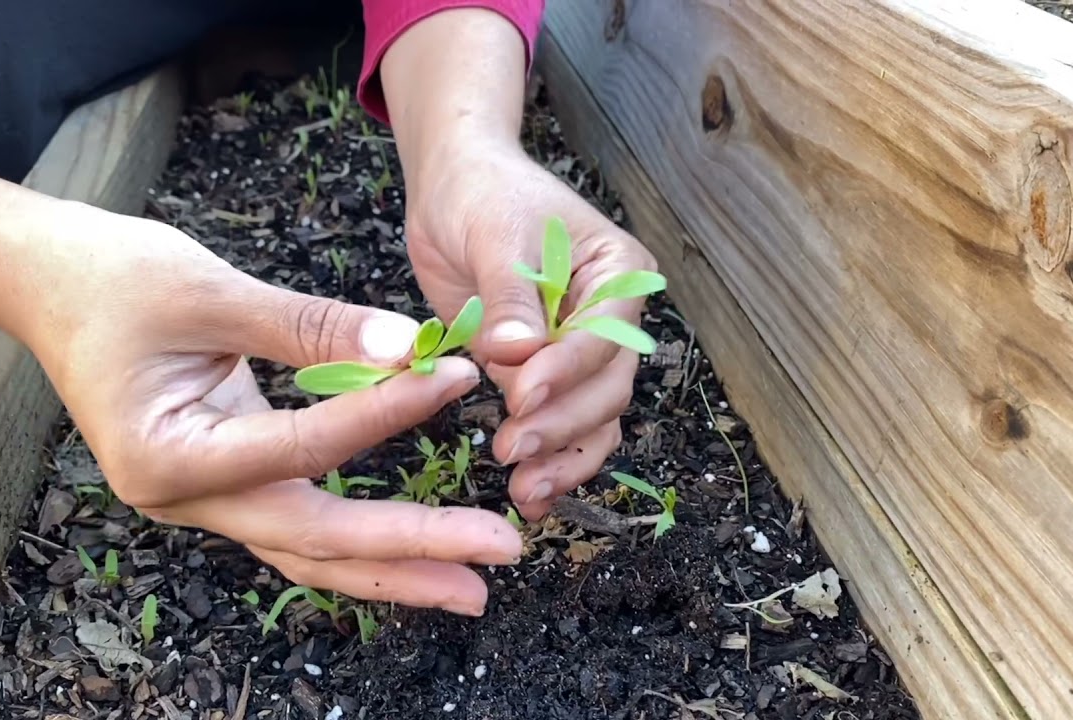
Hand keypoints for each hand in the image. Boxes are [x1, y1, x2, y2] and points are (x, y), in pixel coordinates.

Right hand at [16, 203, 522, 614]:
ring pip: (309, 550)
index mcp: (167, 455)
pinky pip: (298, 522)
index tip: (452, 378)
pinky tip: (414, 547)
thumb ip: (311, 327)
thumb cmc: (112, 278)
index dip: (383, 414)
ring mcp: (200, 501)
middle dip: (413, 546)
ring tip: (474, 582)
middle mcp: (181, 499)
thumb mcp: (210, 290)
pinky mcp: (221, 483)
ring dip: (394, 566)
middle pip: (315, 539)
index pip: (302, 447)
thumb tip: (410, 347)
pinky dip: (358, 538)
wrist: (44, 284)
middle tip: (502, 548)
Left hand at [404, 143, 658, 519]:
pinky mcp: (542, 376)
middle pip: (606, 389)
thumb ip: (511, 296)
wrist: (454, 188)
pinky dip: (549, 459)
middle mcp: (610, 318)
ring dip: (562, 456)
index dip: (567, 371)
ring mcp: (578, 352)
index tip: (521, 395)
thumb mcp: (497, 234)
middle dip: (563, 424)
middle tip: (512, 448)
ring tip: (524, 489)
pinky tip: (528, 494)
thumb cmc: (483, 194)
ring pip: (591, 419)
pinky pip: (558, 425)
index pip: (605, 335)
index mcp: (618, 274)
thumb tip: (518, 354)